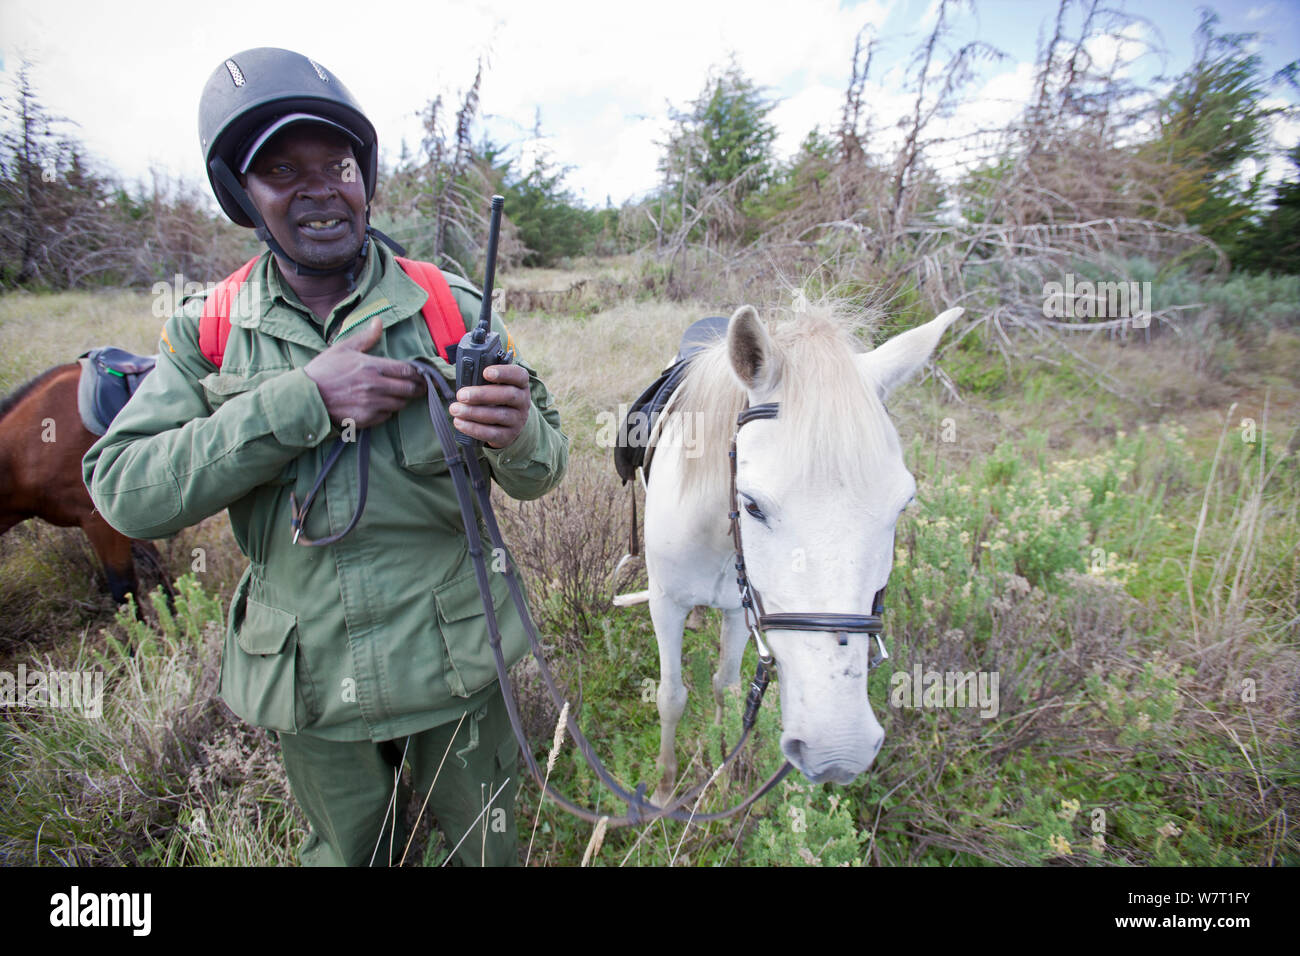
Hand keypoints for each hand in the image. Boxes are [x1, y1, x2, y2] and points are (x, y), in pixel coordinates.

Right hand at [303, 316, 424, 428]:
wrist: (306, 396)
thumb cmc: (324, 370)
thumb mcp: (343, 348)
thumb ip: (366, 337)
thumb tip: (379, 320)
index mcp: (372, 367)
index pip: (407, 370)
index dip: (418, 373)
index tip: (422, 374)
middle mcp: (375, 387)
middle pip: (409, 390)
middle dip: (416, 388)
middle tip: (418, 386)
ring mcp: (371, 405)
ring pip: (399, 404)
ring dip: (401, 399)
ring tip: (396, 394)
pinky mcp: (366, 419)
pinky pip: (386, 416)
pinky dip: (386, 411)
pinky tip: (379, 404)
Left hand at [448, 363, 531, 448]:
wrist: (508, 425)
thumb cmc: (496, 398)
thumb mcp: (496, 386)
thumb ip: (485, 379)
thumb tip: (465, 376)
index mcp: (521, 384)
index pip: (519, 375)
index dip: (504, 373)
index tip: (485, 372)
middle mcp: (523, 401)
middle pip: (508, 396)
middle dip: (482, 395)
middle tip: (461, 395)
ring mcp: (518, 420)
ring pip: (499, 415)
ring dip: (474, 412)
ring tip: (455, 409)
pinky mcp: (509, 436)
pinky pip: (492, 433)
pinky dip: (473, 428)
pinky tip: (459, 422)